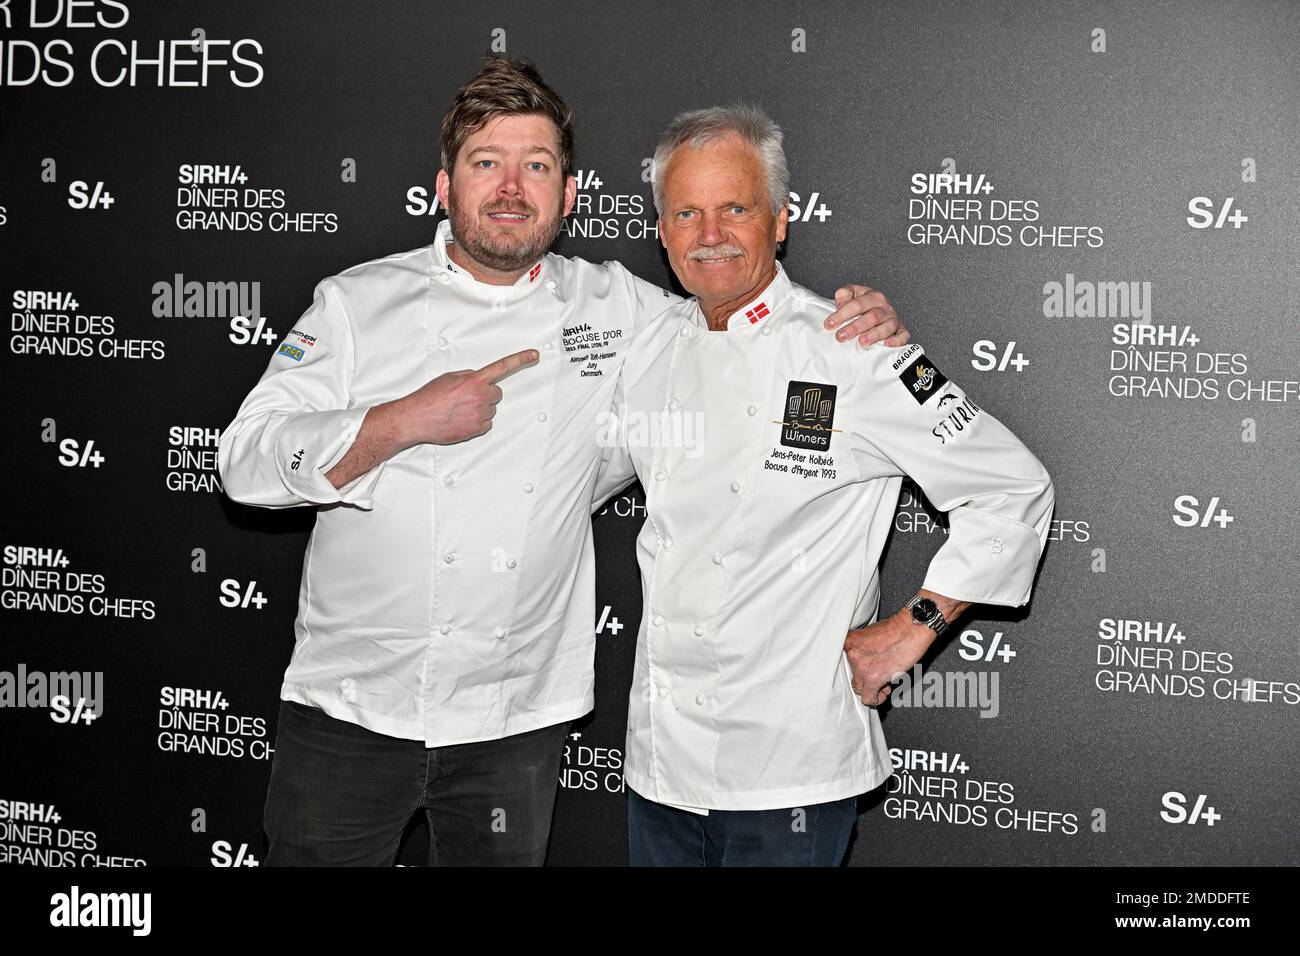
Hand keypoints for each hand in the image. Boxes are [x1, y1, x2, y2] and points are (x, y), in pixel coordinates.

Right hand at [397, 348, 538, 444]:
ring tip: (459, 410)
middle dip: (486, 394)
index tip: (534, 355)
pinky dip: (477, 422)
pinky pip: (486, 423)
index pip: (502, 367)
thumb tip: (478, 378)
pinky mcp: (476, 428)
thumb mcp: (449, 378)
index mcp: (474, 380)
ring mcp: (480, 413)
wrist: (417, 418)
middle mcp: (480, 396)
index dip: (520, 360)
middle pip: (497, 393)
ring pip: (491, 409)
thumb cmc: (429, 397)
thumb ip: (468, 376)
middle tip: (467, 397)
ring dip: (480, 408)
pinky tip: (461, 419)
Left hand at [825, 284, 909, 346]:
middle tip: (841, 336)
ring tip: (861, 341)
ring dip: (874, 335)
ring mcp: (893, 320)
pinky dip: (895, 341)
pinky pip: (902, 336)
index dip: (842, 314)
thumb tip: (840, 304)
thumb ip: (844, 295)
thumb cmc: (864, 304)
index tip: (829, 324)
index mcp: (872, 296)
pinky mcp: (901, 331)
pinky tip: (885, 345)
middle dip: (855, 327)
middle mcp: (884, 307)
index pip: (856, 304)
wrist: (880, 310)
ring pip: (886, 327)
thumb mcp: (852, 293)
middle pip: (871, 317)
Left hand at [843, 611, 934, 706]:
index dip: (862, 668)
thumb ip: (863, 650)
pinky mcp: (872, 678)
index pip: (848, 664)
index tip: (872, 668)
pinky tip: (883, 694)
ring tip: (886, 682)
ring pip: (860, 688)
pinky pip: (868, 698)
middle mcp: (851, 654)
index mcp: (850, 643)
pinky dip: (875, 700)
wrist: (912, 628)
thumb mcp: (871, 635)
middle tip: (883, 675)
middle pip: (854, 676)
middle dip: (868, 678)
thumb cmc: (898, 629)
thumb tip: (865, 665)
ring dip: (873, 688)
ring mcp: (860, 667)